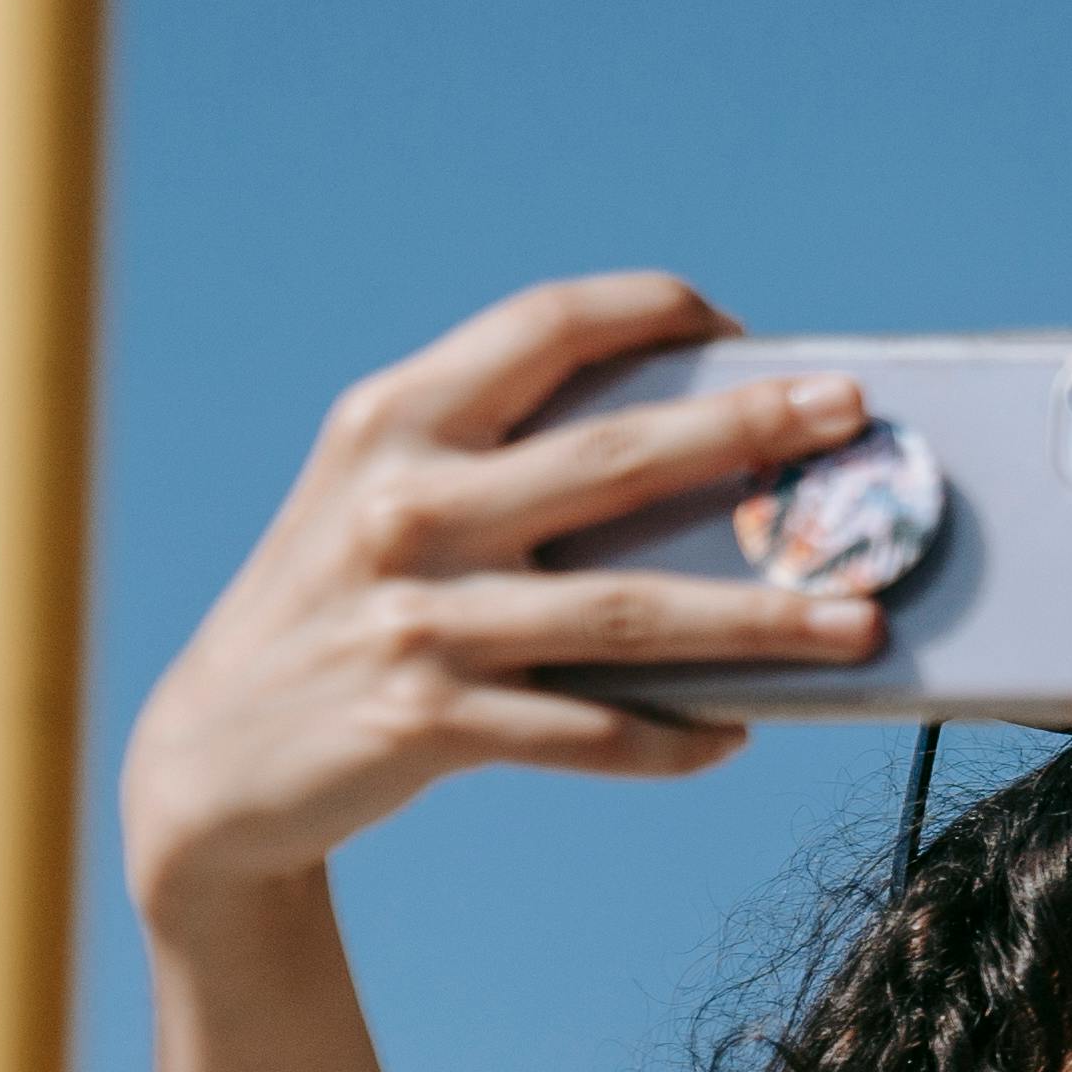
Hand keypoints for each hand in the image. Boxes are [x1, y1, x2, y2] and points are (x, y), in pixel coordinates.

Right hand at [121, 271, 887, 909]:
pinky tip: (733, 735)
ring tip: (859, 623)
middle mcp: (405, 504)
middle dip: (751, 432)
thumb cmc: (336, 610)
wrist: (211, 760)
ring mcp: (417, 617)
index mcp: (394, 420)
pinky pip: (586, 732)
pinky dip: (670, 739)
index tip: (743, 330)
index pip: (545, 325)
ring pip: (629, 615)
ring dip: (760, 620)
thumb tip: (693, 457)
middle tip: (852, 419)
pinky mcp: (425, 722)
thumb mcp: (381, 501)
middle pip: (618, 458)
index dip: (653, 312)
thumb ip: (497, 462)